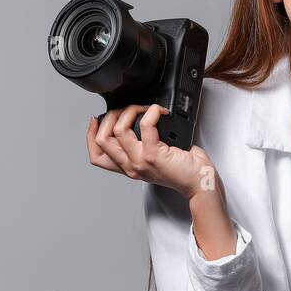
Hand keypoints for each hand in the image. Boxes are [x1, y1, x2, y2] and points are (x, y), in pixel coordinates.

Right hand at [87, 104, 217, 199]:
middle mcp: (131, 166)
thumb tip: (136, 120)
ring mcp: (140, 161)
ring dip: (130, 111)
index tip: (96, 119)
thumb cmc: (184, 169)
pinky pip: (145, 125)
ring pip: (117, 130)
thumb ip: (141, 145)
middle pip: (102, 140)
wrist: (200, 182)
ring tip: (144, 108)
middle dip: (110, 116)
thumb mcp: (154, 159)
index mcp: (129, 167)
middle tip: (127, 110)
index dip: (90, 135)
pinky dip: (151, 112)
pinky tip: (159, 111)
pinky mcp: (154, 155)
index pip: (96, 155)